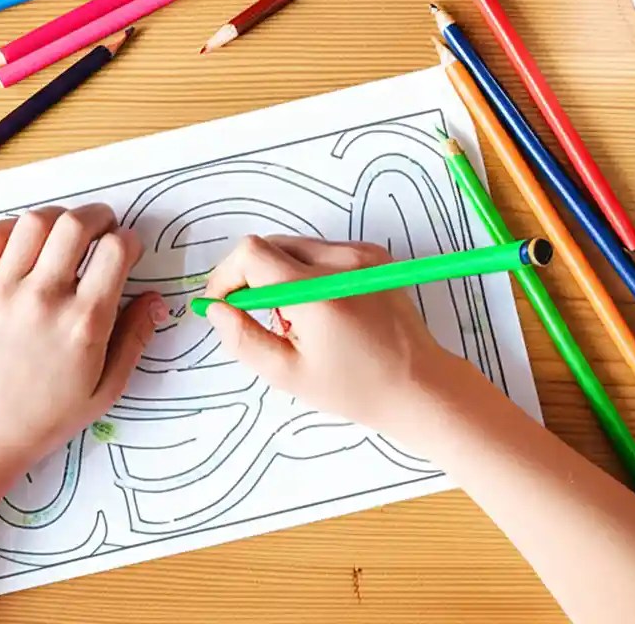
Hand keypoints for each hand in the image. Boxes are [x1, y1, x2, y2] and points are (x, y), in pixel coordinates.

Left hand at [0, 203, 166, 471]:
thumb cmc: (47, 416)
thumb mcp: (106, 388)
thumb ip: (134, 338)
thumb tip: (156, 299)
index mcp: (84, 325)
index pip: (115, 250)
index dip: (129, 240)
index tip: (127, 249)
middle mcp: (43, 300)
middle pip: (76, 224)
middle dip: (98, 217)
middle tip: (102, 228)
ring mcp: (1, 292)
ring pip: (35, 222)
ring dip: (58, 217)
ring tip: (64, 233)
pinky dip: (15, 228)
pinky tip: (26, 243)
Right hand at [203, 235, 491, 442]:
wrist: (419, 385)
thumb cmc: (354, 388)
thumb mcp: (288, 374)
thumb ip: (243, 339)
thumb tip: (215, 310)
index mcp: (316, 291)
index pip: (251, 253)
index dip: (226, 275)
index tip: (223, 305)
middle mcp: (340, 261)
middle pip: (271, 245)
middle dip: (250, 277)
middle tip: (255, 317)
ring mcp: (361, 254)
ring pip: (295, 247)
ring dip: (278, 275)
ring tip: (293, 320)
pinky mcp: (374, 255)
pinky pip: (322, 251)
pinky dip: (306, 273)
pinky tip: (319, 310)